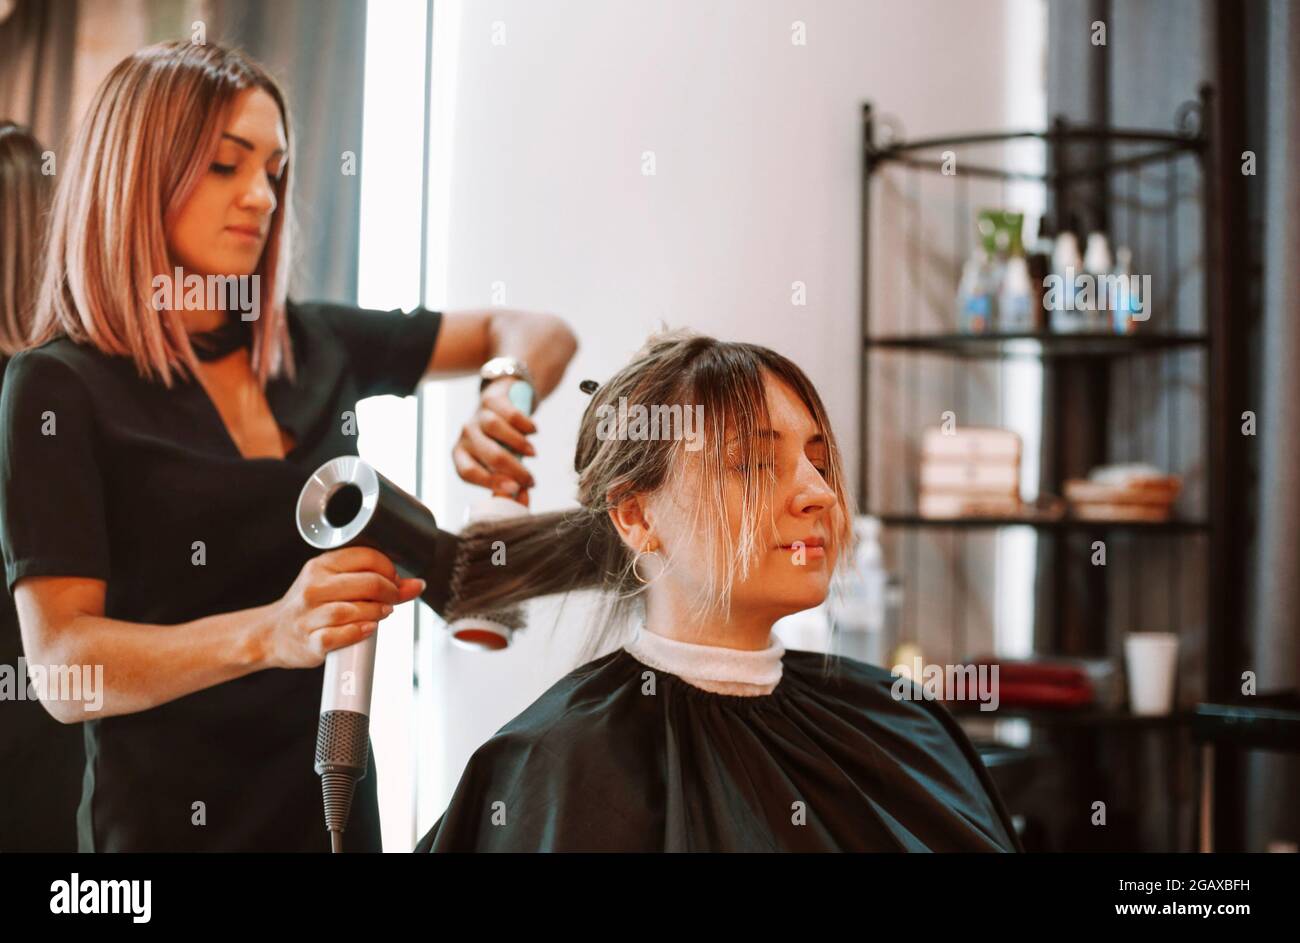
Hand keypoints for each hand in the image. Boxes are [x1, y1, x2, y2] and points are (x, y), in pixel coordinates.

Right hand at [264, 547, 424, 668]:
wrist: (273, 633)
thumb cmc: (313, 606)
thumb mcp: (338, 584)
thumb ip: (376, 582)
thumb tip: (416, 585)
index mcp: (321, 565)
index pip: (366, 557)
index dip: (389, 569)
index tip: (396, 580)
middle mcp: (313, 587)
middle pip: (365, 583)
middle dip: (390, 591)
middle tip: (395, 599)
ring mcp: (309, 615)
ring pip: (352, 610)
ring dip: (376, 612)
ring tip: (383, 613)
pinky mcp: (309, 641)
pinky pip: (336, 635)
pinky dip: (357, 633)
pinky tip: (367, 630)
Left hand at [451, 377, 536, 504]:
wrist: (501, 406)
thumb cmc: (500, 444)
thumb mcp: (499, 465)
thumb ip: (509, 483)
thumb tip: (521, 501)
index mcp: (461, 456)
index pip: (468, 472)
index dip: (491, 482)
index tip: (514, 489)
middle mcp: (465, 435)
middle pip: (489, 453)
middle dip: (514, 470)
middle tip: (530, 480)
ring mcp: (477, 416)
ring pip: (496, 428)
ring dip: (519, 444)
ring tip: (533, 454)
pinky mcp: (492, 399)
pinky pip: (510, 412)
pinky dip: (525, 424)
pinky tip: (533, 432)